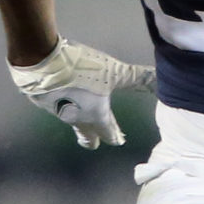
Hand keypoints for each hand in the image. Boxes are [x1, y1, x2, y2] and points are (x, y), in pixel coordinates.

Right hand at [9, 38, 154, 148]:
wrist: (42, 63)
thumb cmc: (82, 70)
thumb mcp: (114, 72)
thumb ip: (137, 77)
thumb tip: (162, 79)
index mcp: (95, 116)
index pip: (108, 133)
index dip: (114, 137)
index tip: (119, 140)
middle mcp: (76, 120)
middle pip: (86, 137)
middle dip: (93, 139)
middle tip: (97, 140)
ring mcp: (57, 112)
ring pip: (70, 121)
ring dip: (77, 118)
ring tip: (81, 108)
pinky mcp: (42, 101)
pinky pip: (55, 106)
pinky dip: (61, 102)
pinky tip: (61, 92)